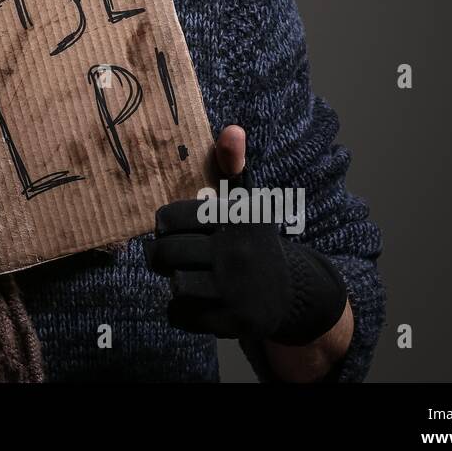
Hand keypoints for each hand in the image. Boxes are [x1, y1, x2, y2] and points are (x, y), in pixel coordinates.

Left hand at [143, 125, 347, 345]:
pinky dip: (179, 311)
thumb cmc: (253, 241)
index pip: (170, 217)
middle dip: (160, 255)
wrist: (291, 292)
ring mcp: (237, 290)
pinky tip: (193, 301)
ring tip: (182, 275)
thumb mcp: (247, 202)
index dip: (164, 224)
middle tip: (167, 255)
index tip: (171, 228)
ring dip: (173, 281)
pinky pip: (182, 315)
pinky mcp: (235, 322)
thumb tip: (231, 129)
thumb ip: (234, 167)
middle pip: (167, 252)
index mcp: (236, 219)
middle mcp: (237, 253)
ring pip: (175, 284)